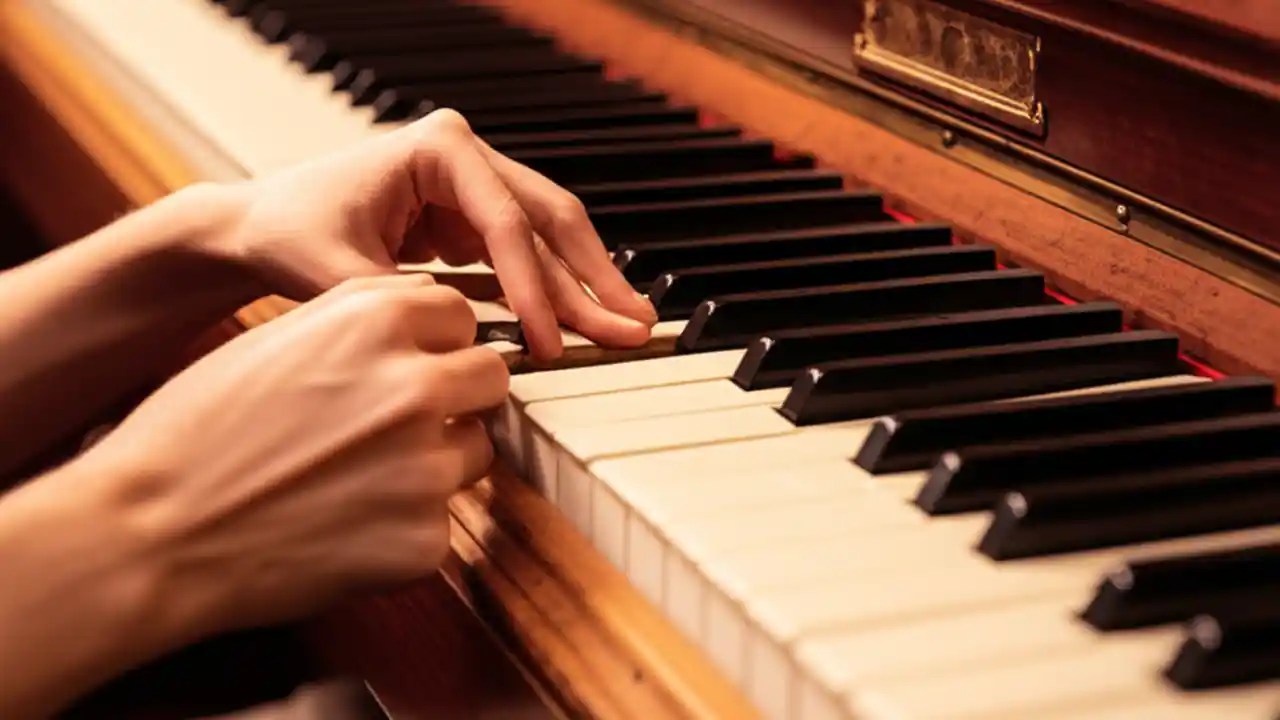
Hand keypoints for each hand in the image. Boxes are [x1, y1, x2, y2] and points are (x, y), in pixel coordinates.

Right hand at [68, 274, 502, 635]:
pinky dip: (405, 527)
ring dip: (435, 462)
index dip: (439, 343)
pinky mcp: (427, 538)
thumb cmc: (199, 430)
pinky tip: (345, 528)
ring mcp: (429, 466)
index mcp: (379, 321)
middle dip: (457, 396)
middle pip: (490, 377)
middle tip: (403, 422)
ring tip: (358, 479)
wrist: (154, 530)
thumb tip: (430, 317)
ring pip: (474, 451)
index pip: (463, 318)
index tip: (417, 362)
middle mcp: (418, 385)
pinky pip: (442, 522)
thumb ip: (365, 319)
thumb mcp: (283, 336)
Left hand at [224, 108, 656, 359]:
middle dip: (592, 277)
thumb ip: (406, 309)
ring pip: (549, 236)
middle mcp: (467, 157)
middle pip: (550, 218)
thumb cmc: (291, 232)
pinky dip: (556, 289)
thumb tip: (470, 345)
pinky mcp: (472, 218)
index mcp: (438, 148)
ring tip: (630, 324)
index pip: (505, 223)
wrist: (261, 225)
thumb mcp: (337, 277)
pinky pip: (527, 255)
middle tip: (634, 325)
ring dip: (587, 284)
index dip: (534, 289)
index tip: (551, 344)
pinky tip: (587, 318)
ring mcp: (475, 186)